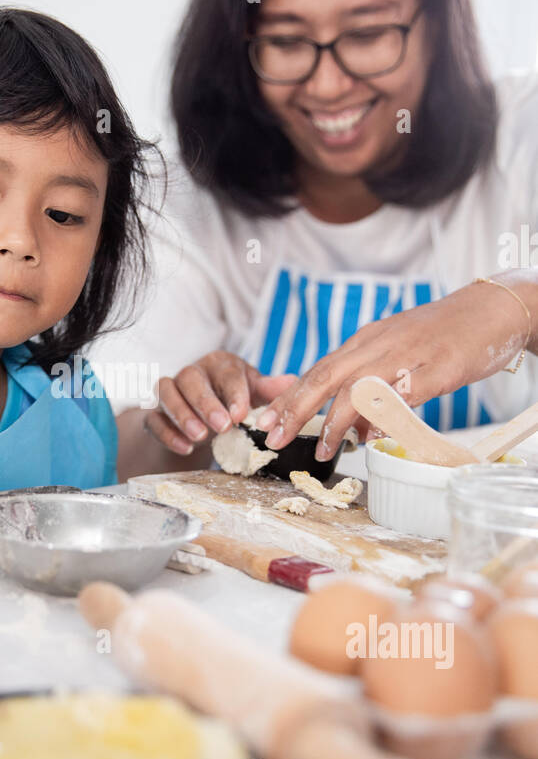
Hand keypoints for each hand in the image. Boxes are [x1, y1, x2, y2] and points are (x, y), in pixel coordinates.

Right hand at [143, 351, 297, 454]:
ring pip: (166, 393)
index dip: (233, 393)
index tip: (242, 415)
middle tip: (223, 427)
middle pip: (191, 378)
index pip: (226, 373)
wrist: (202, 418)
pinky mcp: (154, 412)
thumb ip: (270, 390)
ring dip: (182, 415)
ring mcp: (170, 390)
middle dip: (206, 403)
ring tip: (201, 437)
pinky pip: (153, 418)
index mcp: (219, 364)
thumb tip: (293, 381)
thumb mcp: (254, 395)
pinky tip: (185, 448)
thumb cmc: (233, 401)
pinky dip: (167, 433)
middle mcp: (192, 372)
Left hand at [254, 282, 531, 459]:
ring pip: (359, 387)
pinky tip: (373, 437)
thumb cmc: (444, 338)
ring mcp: (406, 355)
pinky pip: (403, 394)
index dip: (290, 397)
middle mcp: (378, 345)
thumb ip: (375, 395)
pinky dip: (384, 416)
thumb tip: (358, 433)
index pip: (318, 370)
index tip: (266, 420)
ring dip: (336, 420)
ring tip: (322, 448)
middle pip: (326, 376)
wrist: (492, 310)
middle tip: (272, 436)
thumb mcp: (401, 361)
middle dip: (295, 408)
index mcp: (365, 341)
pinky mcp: (437, 368)